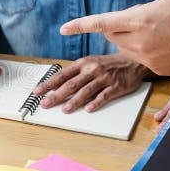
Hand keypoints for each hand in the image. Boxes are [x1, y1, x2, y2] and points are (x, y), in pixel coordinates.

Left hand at [33, 54, 151, 112]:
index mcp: (82, 63)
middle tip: (45, 104)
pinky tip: (88, 109)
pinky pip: (104, 95)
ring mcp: (104, 78)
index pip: (62, 75)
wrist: (132, 61)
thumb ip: (74, 74)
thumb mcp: (88, 64)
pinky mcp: (116, 86)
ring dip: (74, 101)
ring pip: (86, 91)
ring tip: (64, 110)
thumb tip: (55, 87)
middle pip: (71, 84)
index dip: (48, 84)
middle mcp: (92, 70)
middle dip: (56, 95)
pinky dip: (96, 102)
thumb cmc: (106, 64)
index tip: (37, 92)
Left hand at [60, 0, 169, 75]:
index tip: (63, 28)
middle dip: (117, 24)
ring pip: (125, 46)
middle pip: (111, 34)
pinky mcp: (157, 69)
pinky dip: (145, 48)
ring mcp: (148, 58)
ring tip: (159, 28)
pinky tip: (168, 41)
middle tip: (143, 15)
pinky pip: (140, 57)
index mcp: (140, 20)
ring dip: (131, 37)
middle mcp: (140, 42)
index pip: (101, 23)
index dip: (80, 25)